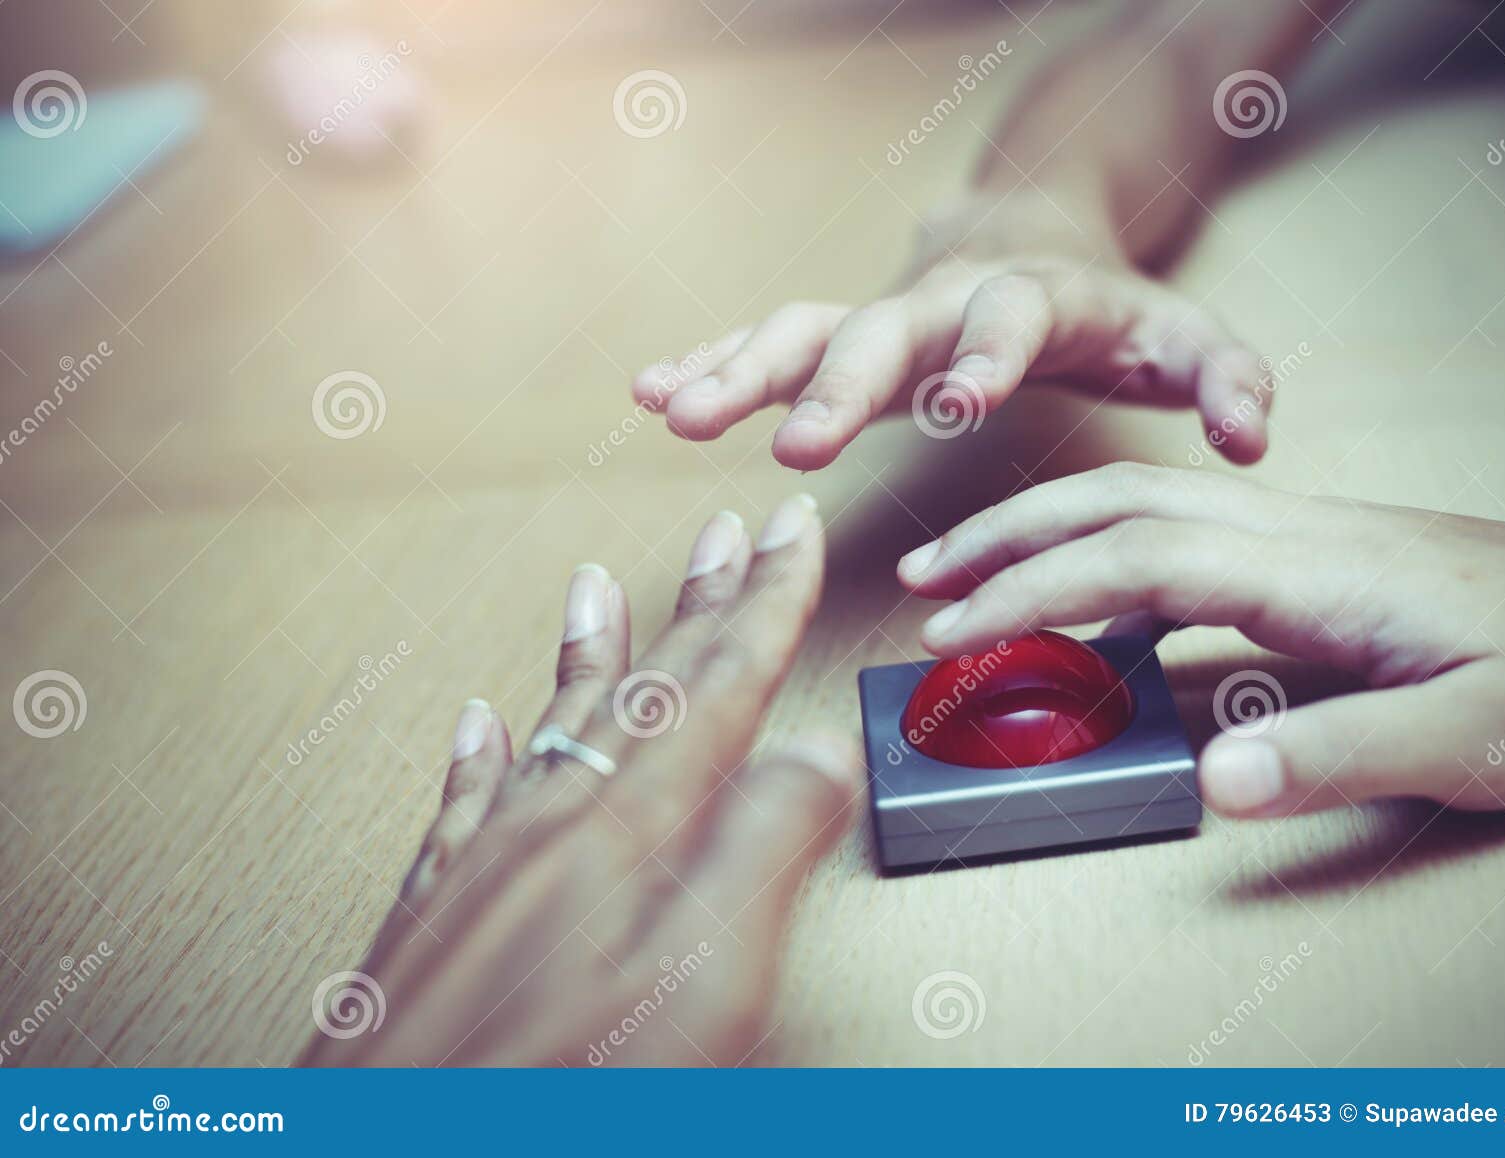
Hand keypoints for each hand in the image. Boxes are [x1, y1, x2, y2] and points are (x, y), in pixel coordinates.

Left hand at [303, 495, 857, 1066]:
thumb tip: (815, 755)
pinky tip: (476, 722)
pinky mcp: (440, 914)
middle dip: (701, 603)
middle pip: (644, 688)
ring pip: (553, 724)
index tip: (788, 538)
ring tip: (601, 584)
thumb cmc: (555, 1095)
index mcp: (627, 836)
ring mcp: (488, 867)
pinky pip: (464, 799)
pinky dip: (482, 750)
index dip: (763, 605)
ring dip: (593, 650)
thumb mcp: (703, 989)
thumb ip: (761, 856)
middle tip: (731, 533)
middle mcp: (552, 829)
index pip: (716, 688)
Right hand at [633, 194, 1271, 470]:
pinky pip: (768, 338)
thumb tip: (1255, 439)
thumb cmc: (1111, 303)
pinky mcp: (844, 327)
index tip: (958, 405)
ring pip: (804, 327)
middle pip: (883, 328)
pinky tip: (652, 390)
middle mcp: (946, 298)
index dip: (988, 356)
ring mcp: (885, 310)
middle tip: (793, 440)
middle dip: (835, 380)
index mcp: (1035, 299)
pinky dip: (711, 359)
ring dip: (740, 369)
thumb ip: (1226, 378)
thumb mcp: (1183, 336)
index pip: (1012, 320)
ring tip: (673, 411)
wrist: (1036, 228)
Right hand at [895, 463, 1504, 817]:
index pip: (1136, 559)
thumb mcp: (1468, 743)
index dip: (1033, 592)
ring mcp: (1304, 539)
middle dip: (1009, 537)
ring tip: (972, 573)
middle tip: (921, 579)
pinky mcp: (1315, 562)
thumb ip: (1334, 757)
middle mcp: (1295, 535)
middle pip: (1119, 503)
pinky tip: (1092, 607)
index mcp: (1315, 571)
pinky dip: (1107, 561)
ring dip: (1047, 533)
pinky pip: (1183, 541)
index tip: (954, 632)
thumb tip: (1207, 782)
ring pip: (1145, 505)